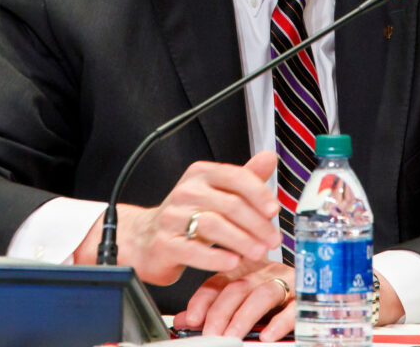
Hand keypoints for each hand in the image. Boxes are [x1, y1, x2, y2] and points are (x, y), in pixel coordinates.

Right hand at [74, 150, 280, 285]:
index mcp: (201, 174)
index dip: (259, 194)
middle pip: (229, 204)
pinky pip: (194, 250)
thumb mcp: (216, 193)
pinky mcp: (165, 243)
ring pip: (214, 225)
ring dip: (242, 241)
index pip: (236, 177)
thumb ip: (245, 178)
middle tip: (273, 240)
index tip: (274, 211)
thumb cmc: (187, 216)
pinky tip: (233, 262)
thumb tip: (270, 157)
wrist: (144, 239)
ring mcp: (173, 217)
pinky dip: (217, 257)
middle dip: (257, 224)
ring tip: (258, 253)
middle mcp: (186, 191)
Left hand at [176, 257, 295, 341]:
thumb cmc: (273, 297)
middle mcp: (263, 272)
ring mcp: (285, 282)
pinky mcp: (305, 296)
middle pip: (237, 287)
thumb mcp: (240, 301)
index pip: (218, 281)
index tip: (191, 319)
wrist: (319, 284)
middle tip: (211, 334)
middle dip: (220, 312)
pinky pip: (292, 308)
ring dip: (243, 317)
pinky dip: (279, 322)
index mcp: (244, 271)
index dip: (203, 300)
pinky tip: (268, 335)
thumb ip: (213, 310)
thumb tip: (182, 321)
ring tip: (232, 337)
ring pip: (261, 294)